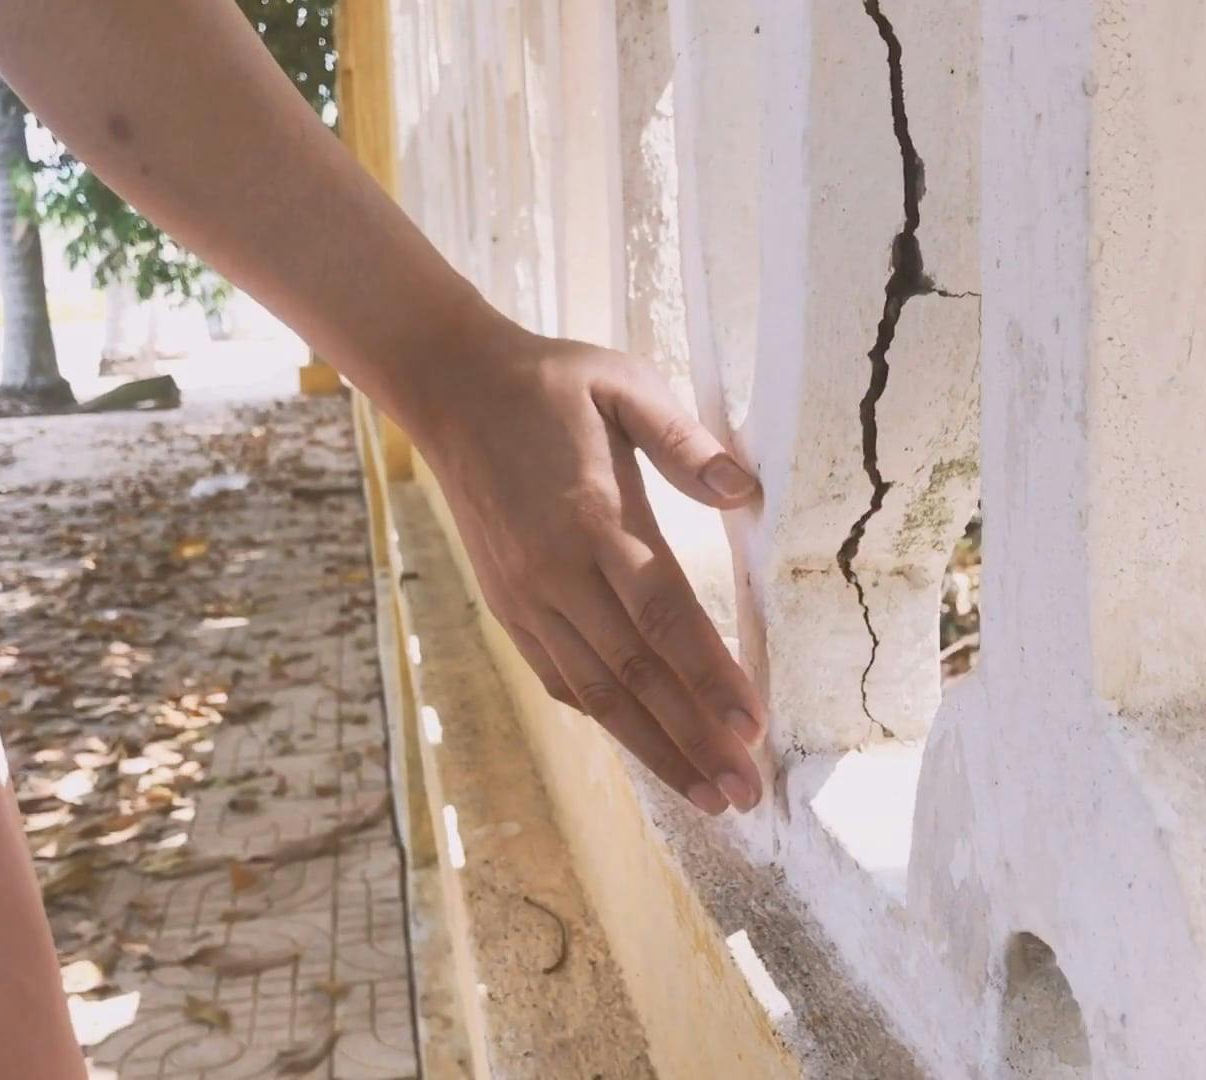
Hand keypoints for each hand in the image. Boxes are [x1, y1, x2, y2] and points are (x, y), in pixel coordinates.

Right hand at [403, 330, 766, 813]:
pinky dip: (603, 718)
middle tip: (744, 792)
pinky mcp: (508, 607)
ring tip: (706, 794)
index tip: (753, 724)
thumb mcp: (624, 385)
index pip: (664, 614)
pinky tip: (644, 748)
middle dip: (693, 739)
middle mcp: (555, 573)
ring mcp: (526, 597)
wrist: (452, 391)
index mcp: (593, 519)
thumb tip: (745, 490)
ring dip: (654, 748)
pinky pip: (559, 677)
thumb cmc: (552, 385)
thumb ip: (684, 441)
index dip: (710, 675)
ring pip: (596, 692)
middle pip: (635, 674)